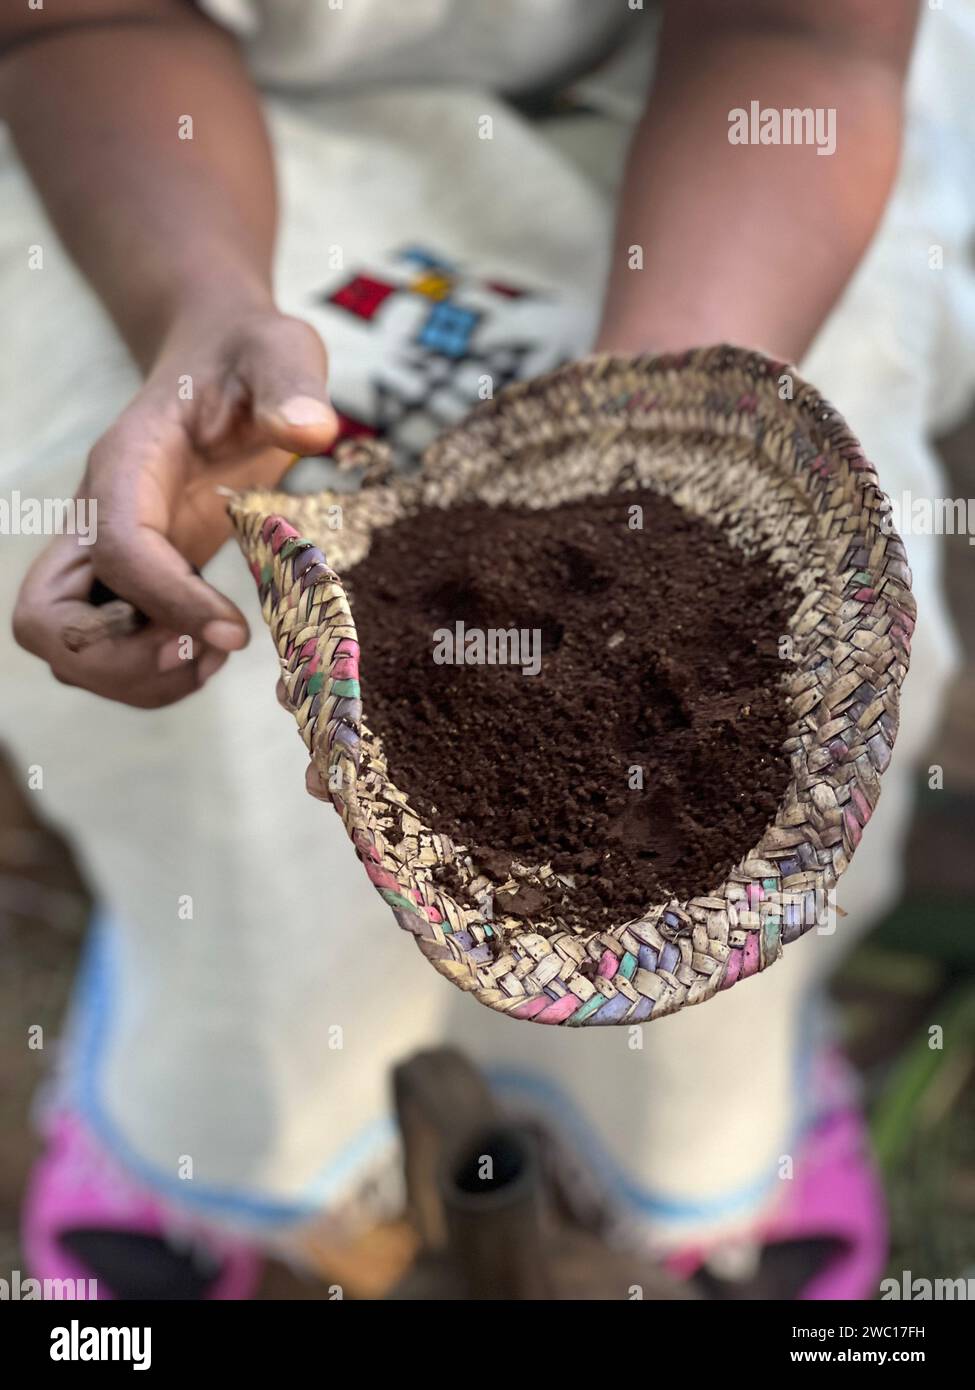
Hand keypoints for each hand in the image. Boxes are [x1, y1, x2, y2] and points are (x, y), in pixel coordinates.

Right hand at [12, 307, 338, 707]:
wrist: (222, 362)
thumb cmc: (248, 359)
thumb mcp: (279, 353)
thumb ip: (291, 386)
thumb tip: (308, 430)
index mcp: (126, 466)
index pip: (116, 550)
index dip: (169, 602)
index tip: (240, 631)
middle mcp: (97, 517)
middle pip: (47, 619)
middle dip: (121, 659)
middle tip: (208, 651)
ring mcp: (105, 555)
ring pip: (69, 652)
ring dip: (139, 679)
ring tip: (218, 653)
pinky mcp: (131, 582)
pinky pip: (107, 655)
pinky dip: (155, 676)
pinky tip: (215, 649)